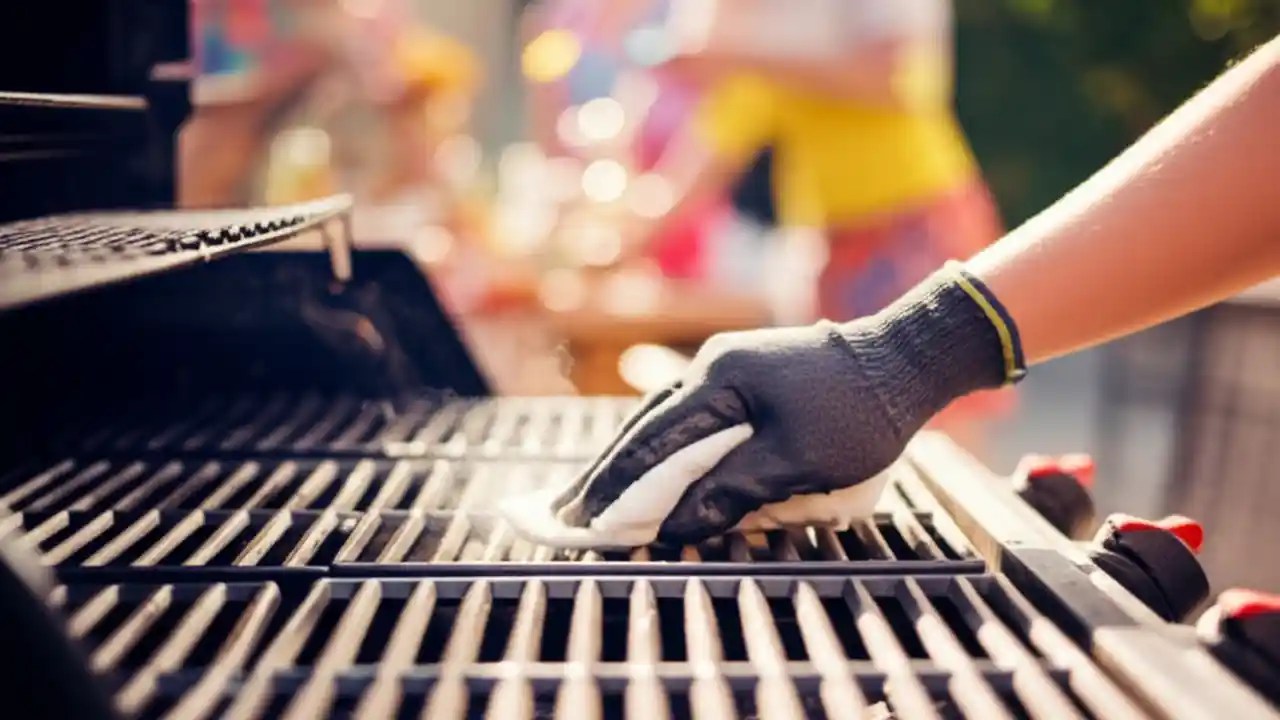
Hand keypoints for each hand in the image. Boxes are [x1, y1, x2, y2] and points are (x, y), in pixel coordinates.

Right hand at [501, 263, 1024, 545]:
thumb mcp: (798, 461)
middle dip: (605, 473)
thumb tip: (674, 525)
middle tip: (564, 512)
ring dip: (628, 458)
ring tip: (592, 493)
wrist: (909, 359)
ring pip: (662, 417)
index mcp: (720, 380)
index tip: (583, 522)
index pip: (651, 442)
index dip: (616, 487)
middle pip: (644, 425)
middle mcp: (713, 365)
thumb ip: (732, 491)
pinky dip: (661, 445)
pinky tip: (649, 463)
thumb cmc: (861, 413)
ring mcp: (728, 365)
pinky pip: (688, 414)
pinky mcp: (746, 374)